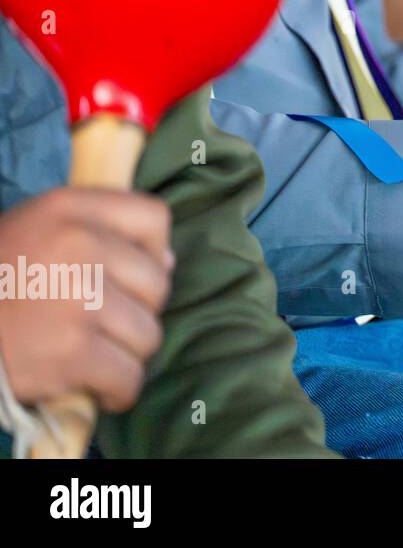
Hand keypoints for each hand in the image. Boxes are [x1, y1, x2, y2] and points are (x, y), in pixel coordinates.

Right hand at [0, 188, 172, 411]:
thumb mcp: (37, 228)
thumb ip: (99, 230)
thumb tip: (167, 261)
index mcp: (70, 208)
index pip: (154, 218)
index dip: (150, 251)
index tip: (128, 276)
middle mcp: (80, 245)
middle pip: (157, 284)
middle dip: (135, 310)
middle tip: (100, 322)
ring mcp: (79, 299)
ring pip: (148, 334)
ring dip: (125, 352)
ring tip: (93, 353)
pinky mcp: (73, 351)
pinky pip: (128, 377)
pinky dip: (117, 390)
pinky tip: (97, 386)